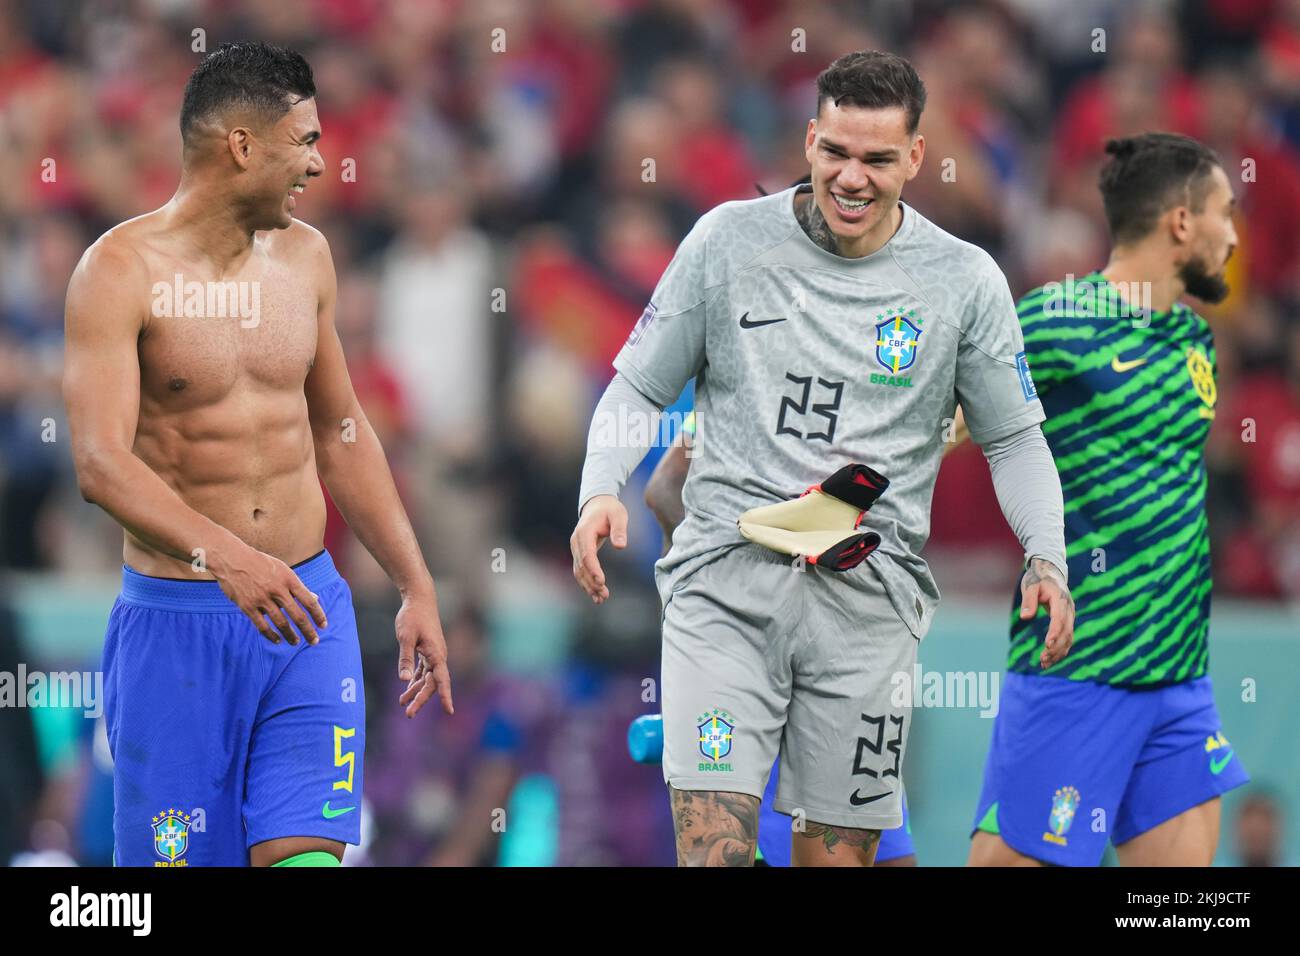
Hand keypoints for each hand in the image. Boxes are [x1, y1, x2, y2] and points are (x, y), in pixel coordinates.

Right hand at [209, 542, 326, 645]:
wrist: (232, 559)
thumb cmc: (261, 564)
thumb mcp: (283, 569)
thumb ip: (298, 586)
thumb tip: (315, 598)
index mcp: (288, 579)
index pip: (308, 600)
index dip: (318, 615)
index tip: (323, 625)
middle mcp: (277, 589)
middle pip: (298, 615)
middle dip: (308, 631)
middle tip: (314, 641)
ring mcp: (262, 599)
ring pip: (281, 623)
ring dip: (291, 635)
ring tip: (296, 642)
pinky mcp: (247, 606)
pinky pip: (262, 626)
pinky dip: (271, 635)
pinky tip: (278, 640)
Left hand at [395, 590, 453, 717]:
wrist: (419, 598)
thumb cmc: (413, 616)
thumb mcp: (405, 637)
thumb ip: (405, 659)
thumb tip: (404, 679)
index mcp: (436, 654)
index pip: (442, 680)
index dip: (445, 696)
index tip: (449, 711)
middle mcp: (438, 656)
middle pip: (432, 683)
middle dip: (421, 699)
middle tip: (409, 714)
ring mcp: (433, 654)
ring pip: (427, 678)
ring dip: (416, 690)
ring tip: (402, 703)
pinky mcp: (427, 650)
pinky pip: (424, 670)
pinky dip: (416, 679)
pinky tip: (407, 687)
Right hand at [570, 495, 627, 603]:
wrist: (597, 504)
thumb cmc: (610, 509)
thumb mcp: (618, 515)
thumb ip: (619, 530)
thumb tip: (621, 546)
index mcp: (584, 532)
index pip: (587, 555)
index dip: (593, 569)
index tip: (601, 582)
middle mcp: (576, 541)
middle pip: (581, 566)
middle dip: (592, 582)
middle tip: (604, 595)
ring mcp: (575, 548)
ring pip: (579, 571)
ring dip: (588, 586)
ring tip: (601, 599)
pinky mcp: (579, 553)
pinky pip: (580, 570)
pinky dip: (586, 583)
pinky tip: (595, 594)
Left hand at [1019, 557, 1074, 667]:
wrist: (1050, 571)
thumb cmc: (1038, 578)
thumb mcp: (1030, 586)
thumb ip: (1028, 600)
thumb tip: (1025, 617)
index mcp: (1060, 599)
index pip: (1059, 619)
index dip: (1054, 632)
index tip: (1047, 645)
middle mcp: (1069, 609)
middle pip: (1066, 632)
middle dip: (1056, 647)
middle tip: (1042, 660)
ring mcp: (1070, 616)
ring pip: (1068, 638)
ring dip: (1058, 652)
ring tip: (1044, 664)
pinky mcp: (1067, 621)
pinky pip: (1067, 638)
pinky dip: (1060, 650)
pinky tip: (1050, 660)